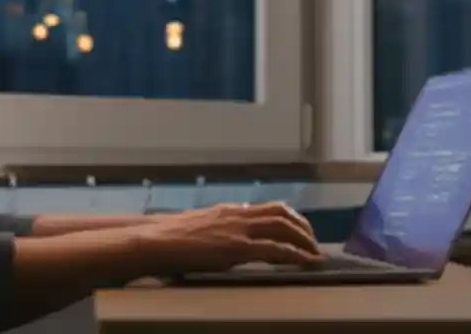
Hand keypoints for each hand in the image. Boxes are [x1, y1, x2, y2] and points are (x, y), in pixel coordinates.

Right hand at [136, 201, 323, 274]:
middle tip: (313, 243)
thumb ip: (222, 228)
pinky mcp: (236, 248)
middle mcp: (238, 214)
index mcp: (231, 210)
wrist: (156, 240)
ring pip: (283, 227)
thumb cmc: (172, 237)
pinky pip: (274, 249)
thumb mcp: (203, 225)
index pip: (270, 208)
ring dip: (304, 240)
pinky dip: (295, 255)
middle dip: (303, 228)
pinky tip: (305, 263)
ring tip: (314, 254)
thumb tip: (235, 237)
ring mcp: (238, 230)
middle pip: (282, 213)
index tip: (302, 230)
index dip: (291, 218)